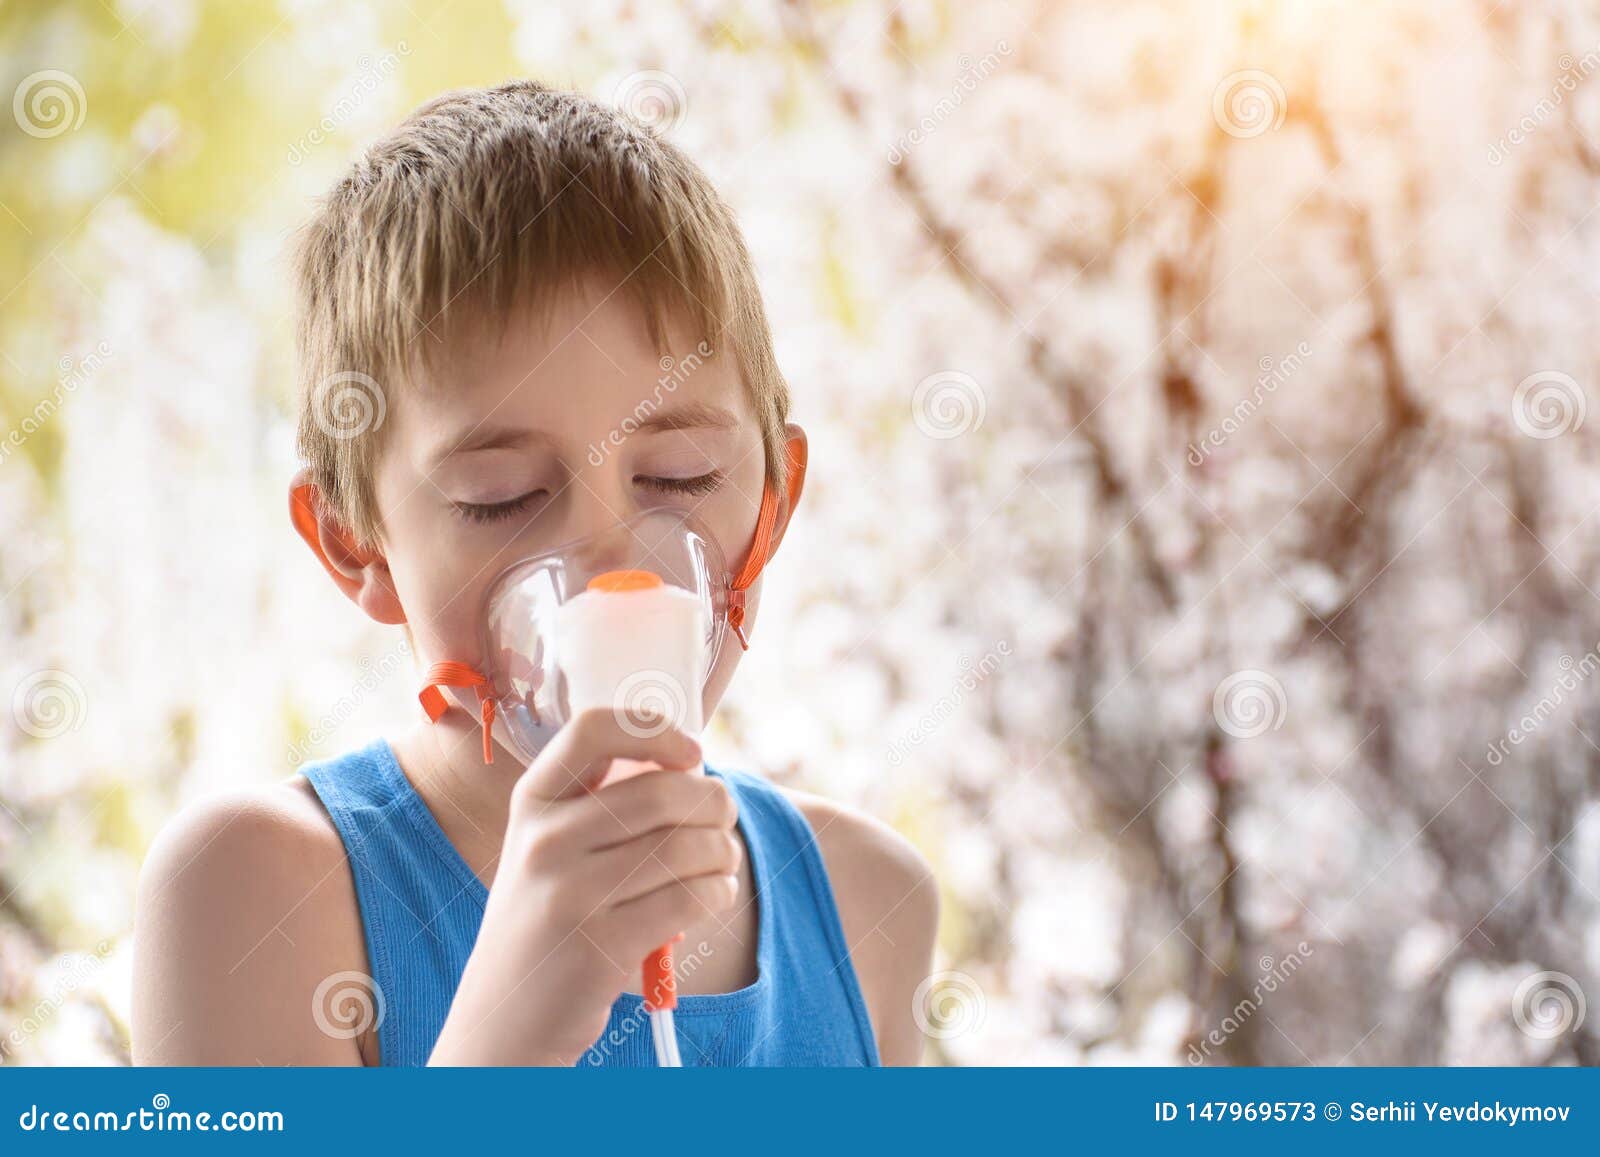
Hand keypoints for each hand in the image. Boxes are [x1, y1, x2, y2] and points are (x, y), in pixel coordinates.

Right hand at [428, 708, 740, 1065]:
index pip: (592, 730)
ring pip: (685, 845)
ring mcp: (569, 895)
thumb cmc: (550, 915)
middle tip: (723, 817)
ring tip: (722, 860)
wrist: (506, 1014)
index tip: (691, 755)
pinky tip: (715, 894)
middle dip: (714, 802)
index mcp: (533, 802)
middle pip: (661, 792)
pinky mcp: (600, 946)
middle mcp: (544, 842)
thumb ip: (602, 803)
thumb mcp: (549, 847)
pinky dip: (719, 891)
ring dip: (723, 850)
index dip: (655, 730)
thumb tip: (693, 768)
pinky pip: (689, 897)